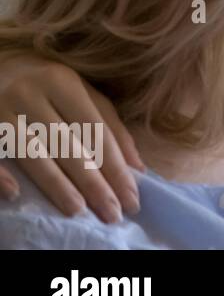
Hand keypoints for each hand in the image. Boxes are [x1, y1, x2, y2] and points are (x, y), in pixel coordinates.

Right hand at [0, 52, 144, 222]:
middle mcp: (30, 93)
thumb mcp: (81, 93)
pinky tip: (16, 194)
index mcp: (63, 82)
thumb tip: (137, 168)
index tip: (131, 198)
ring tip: (79, 210)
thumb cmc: (46, 83)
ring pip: (33, 154)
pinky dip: (1, 174)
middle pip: (68, 145)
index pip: (96, 132)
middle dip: (93, 183)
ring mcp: (0, 109)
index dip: (116, 168)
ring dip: (57, 185)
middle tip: (112, 213)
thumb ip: (110, 126)